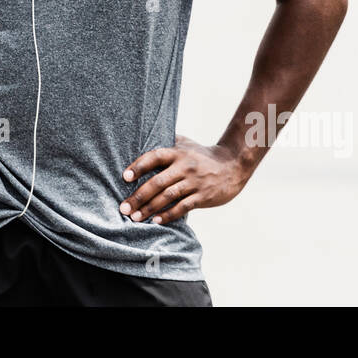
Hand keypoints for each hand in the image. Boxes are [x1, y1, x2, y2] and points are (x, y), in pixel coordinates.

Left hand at [118, 135, 248, 224]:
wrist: (233, 165)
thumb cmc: (203, 155)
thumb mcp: (186, 143)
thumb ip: (167, 142)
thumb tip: (144, 137)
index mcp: (178, 153)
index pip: (154, 157)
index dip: (139, 166)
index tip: (125, 177)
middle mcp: (185, 166)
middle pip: (158, 182)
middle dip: (139, 196)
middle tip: (124, 208)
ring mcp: (194, 182)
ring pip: (168, 196)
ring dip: (150, 208)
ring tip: (135, 217)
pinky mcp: (203, 196)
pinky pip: (183, 207)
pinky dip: (169, 214)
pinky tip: (156, 221)